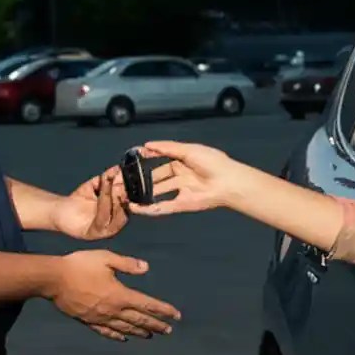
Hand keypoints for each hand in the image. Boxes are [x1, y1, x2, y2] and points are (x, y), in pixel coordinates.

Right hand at [48, 250, 181, 341]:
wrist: (54, 279)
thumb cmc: (80, 265)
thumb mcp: (106, 258)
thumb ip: (127, 264)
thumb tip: (146, 268)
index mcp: (120, 293)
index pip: (147, 304)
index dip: (163, 310)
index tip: (176, 316)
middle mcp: (113, 309)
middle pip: (139, 320)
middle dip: (155, 324)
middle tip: (168, 330)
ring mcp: (100, 317)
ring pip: (125, 328)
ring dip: (140, 332)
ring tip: (151, 335)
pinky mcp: (88, 321)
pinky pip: (106, 332)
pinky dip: (118, 336)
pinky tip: (123, 339)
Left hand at [50, 167, 128, 240]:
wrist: (59, 209)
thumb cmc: (79, 199)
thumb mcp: (96, 185)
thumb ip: (108, 178)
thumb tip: (118, 167)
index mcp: (117, 214)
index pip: (129, 204)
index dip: (130, 191)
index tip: (130, 177)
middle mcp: (114, 225)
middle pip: (124, 211)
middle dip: (124, 195)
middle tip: (122, 181)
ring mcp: (104, 231)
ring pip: (115, 216)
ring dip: (114, 199)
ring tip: (112, 185)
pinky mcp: (93, 233)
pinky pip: (101, 220)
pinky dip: (104, 205)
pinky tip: (104, 194)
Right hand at [124, 140, 249, 216]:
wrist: (228, 181)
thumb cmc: (212, 162)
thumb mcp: (188, 150)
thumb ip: (167, 148)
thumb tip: (148, 145)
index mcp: (182, 161)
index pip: (160, 161)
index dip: (147, 161)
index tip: (132, 161)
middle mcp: (180, 176)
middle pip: (157, 178)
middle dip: (142, 179)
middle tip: (126, 181)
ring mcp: (180, 190)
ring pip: (157, 193)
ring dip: (143, 195)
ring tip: (127, 195)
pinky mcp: (182, 204)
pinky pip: (163, 207)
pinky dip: (149, 209)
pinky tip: (137, 208)